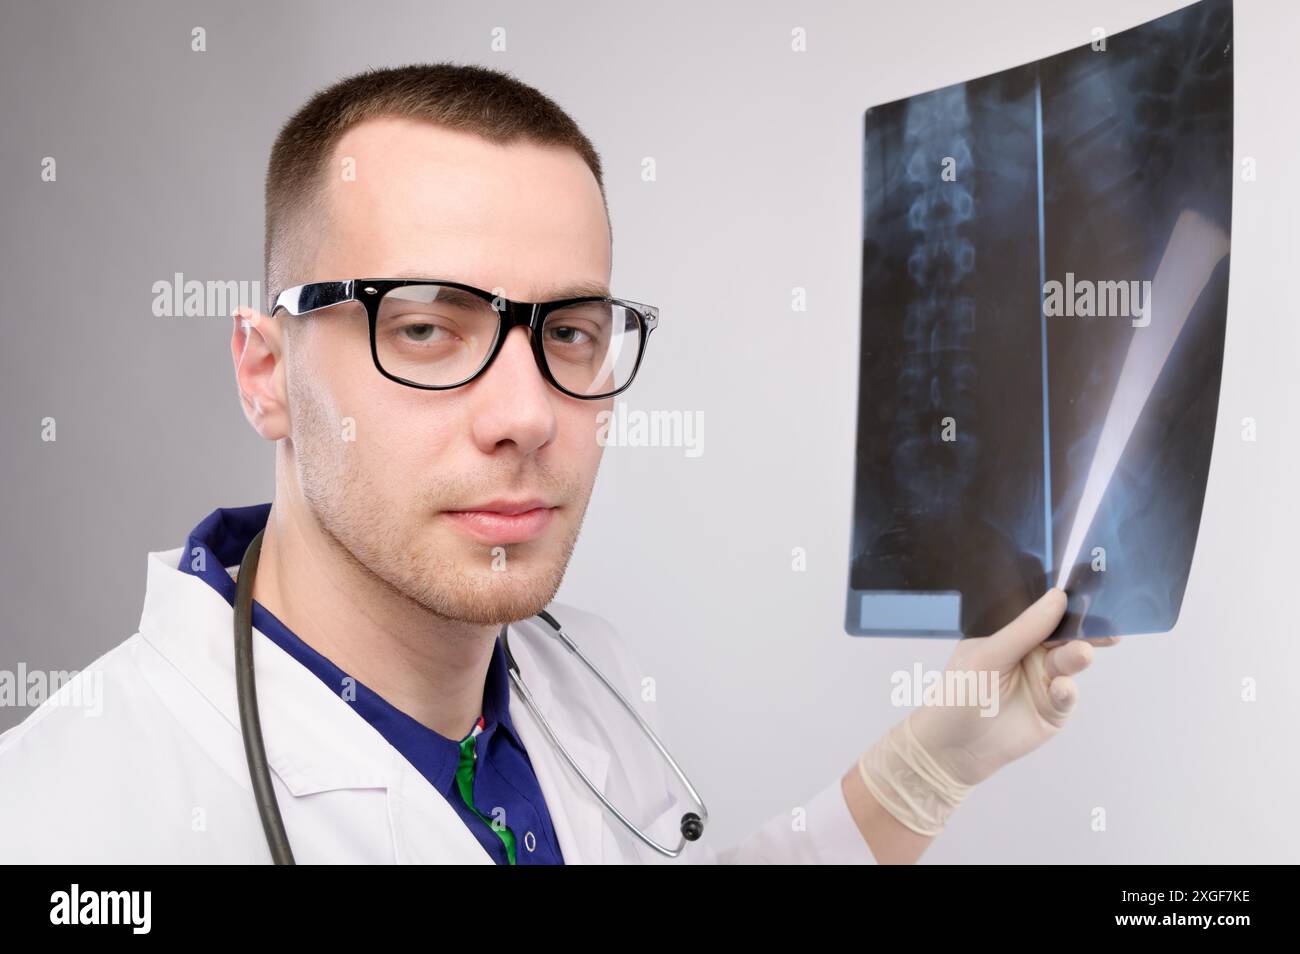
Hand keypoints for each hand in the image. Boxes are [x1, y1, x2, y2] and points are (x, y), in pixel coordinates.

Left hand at [908, 588, 1115, 787]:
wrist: (951, 747)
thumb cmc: (959, 693)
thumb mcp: (987, 656)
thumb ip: (1024, 630)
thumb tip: (1058, 597)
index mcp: (1012, 635)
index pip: (1043, 615)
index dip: (1066, 607)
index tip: (1091, 597)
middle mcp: (1031, 654)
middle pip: (1063, 638)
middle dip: (1083, 632)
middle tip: (1101, 630)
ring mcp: (1044, 682)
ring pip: (1068, 664)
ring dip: (1076, 658)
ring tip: (1080, 654)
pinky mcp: (1053, 710)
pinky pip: (1066, 696)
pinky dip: (1067, 691)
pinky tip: (1062, 687)